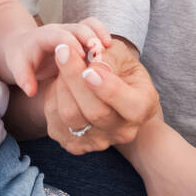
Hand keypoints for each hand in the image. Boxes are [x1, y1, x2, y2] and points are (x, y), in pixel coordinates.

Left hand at [3, 18, 110, 98]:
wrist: (24, 45)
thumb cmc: (22, 58)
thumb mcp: (18, 67)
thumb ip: (24, 77)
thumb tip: (30, 90)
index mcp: (44, 36)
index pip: (60, 37)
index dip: (71, 45)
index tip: (81, 58)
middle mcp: (60, 30)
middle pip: (78, 27)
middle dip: (90, 39)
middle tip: (101, 54)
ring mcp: (71, 31)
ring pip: (89, 26)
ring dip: (100, 37)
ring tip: (109, 51)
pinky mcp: (80, 35)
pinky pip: (94, 27)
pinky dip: (102, 33)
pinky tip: (111, 48)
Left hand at [44, 37, 159, 153]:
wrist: (111, 99)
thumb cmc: (120, 72)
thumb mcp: (123, 57)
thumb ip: (109, 57)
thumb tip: (91, 60)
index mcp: (143, 108)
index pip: (129, 105)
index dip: (108, 89)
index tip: (89, 68)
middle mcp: (123, 132)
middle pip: (95, 112)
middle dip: (75, 78)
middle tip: (63, 50)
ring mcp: (98, 142)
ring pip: (70, 115)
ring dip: (61, 84)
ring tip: (62, 62)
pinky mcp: (74, 145)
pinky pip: (55, 120)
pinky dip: (53, 96)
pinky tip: (59, 83)